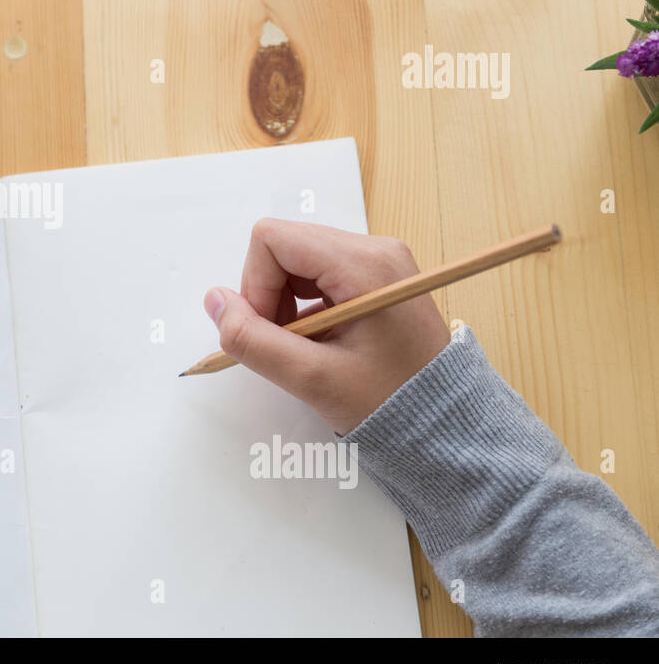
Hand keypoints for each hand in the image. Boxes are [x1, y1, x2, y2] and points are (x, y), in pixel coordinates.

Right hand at [203, 219, 450, 434]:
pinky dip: (304, 307)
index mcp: (365, 264)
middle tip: (286, 345)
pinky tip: (321, 343)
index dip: (254, 284)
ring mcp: (378, 261)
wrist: (449, 424)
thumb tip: (214, 301)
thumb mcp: (312, 378)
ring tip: (305, 347)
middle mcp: (374, 249)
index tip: (268, 331)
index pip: (273, 239)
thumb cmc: (391, 402)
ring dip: (283, 303)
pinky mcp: (377, 277)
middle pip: (284, 247)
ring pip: (297, 261)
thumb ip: (252, 339)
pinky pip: (317, 275)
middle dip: (268, 295)